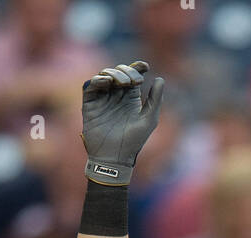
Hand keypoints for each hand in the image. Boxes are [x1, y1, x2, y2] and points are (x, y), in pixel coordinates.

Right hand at [81, 59, 163, 185]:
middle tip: (132, 82)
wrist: (114, 158)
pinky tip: (106, 82)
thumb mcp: (149, 120)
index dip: (138, 67)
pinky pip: (91, 85)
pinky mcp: (90, 103)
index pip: (133, 75)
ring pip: (105, 74)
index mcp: (131, 97)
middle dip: (126, 71)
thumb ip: (155, 100)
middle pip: (119, 71)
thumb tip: (160, 79)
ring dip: (113, 73)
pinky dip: (98, 80)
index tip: (145, 66)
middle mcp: (116, 95)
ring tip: (121, 83)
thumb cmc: (133, 142)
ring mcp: (103, 98)